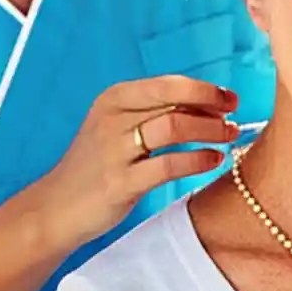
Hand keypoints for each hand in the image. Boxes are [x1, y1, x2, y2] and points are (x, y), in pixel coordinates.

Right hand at [32, 75, 239, 248]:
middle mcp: (112, 118)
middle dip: (212, 109)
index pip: (168, 84)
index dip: (204, 89)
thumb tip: (209, 103)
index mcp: (113, 98)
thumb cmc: (98, 165)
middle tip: (233, 120)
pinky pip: (169, 165)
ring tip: (228, 138)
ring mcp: (114, 151)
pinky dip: (198, 160)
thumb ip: (154, 112)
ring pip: (174, 128)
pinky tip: (214, 160)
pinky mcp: (120, 183)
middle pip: (174, 102)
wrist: (58, 206)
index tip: (229, 99)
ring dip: (210, 132)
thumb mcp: (117, 128)